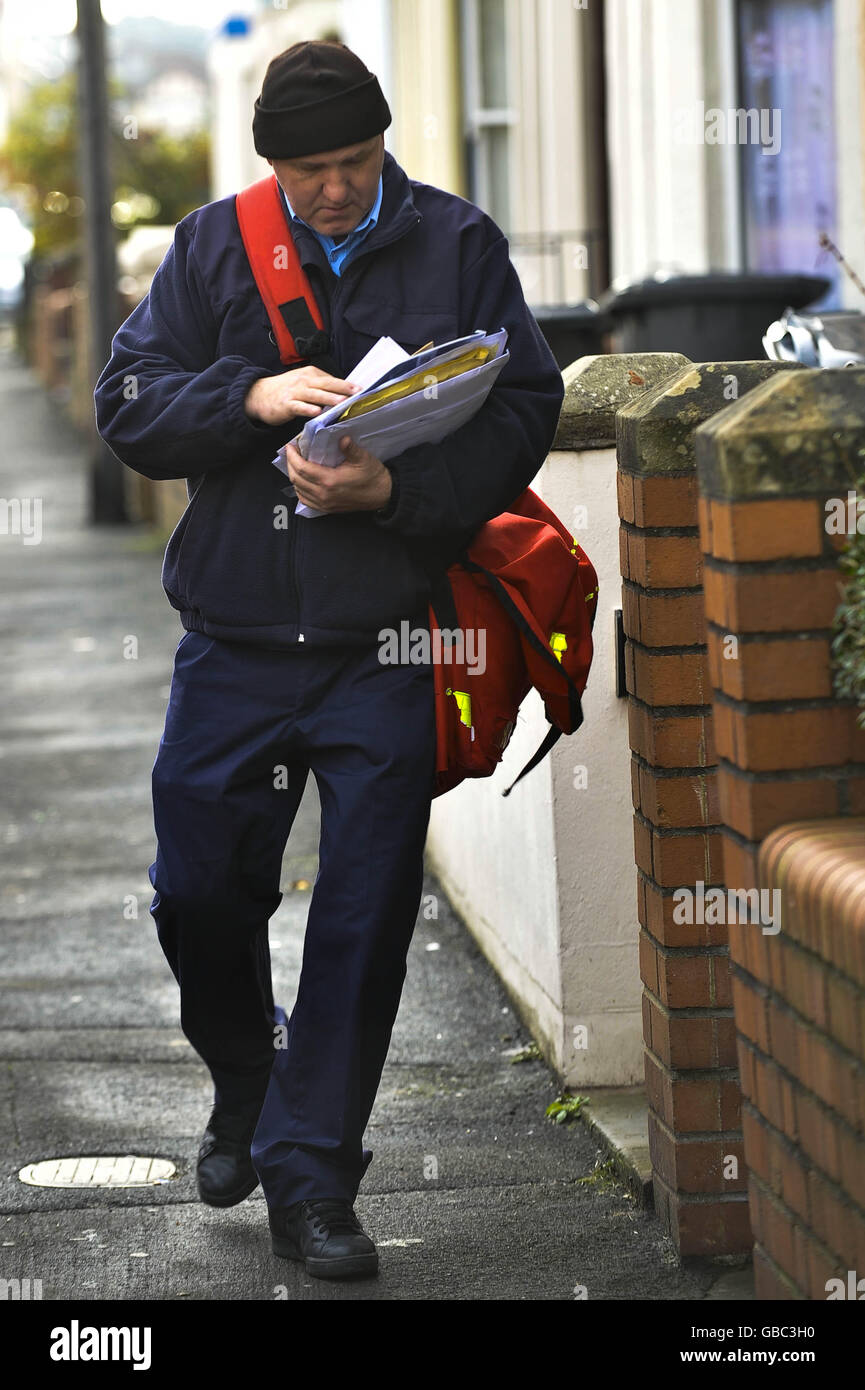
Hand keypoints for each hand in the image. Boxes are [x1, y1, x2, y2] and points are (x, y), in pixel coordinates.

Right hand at [244, 366, 358, 425]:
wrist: (259, 394)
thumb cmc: (285, 390)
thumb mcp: (304, 382)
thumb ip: (321, 386)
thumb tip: (342, 393)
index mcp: (311, 374)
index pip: (332, 379)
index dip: (347, 385)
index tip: (361, 390)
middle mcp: (304, 381)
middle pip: (326, 384)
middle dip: (342, 388)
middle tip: (357, 393)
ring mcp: (295, 392)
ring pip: (315, 394)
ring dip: (329, 398)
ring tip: (342, 402)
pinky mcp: (286, 404)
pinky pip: (299, 406)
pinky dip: (308, 408)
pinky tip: (317, 412)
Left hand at [284, 435, 392, 513]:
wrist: (382, 494)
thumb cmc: (373, 476)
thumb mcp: (363, 458)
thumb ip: (350, 448)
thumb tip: (342, 438)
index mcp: (330, 481)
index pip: (302, 468)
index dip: (293, 456)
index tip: (290, 446)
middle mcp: (324, 494)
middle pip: (296, 479)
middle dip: (290, 464)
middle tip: (291, 453)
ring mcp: (324, 504)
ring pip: (298, 490)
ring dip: (294, 476)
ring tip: (295, 464)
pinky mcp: (327, 509)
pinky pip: (305, 500)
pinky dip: (300, 489)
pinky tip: (302, 481)